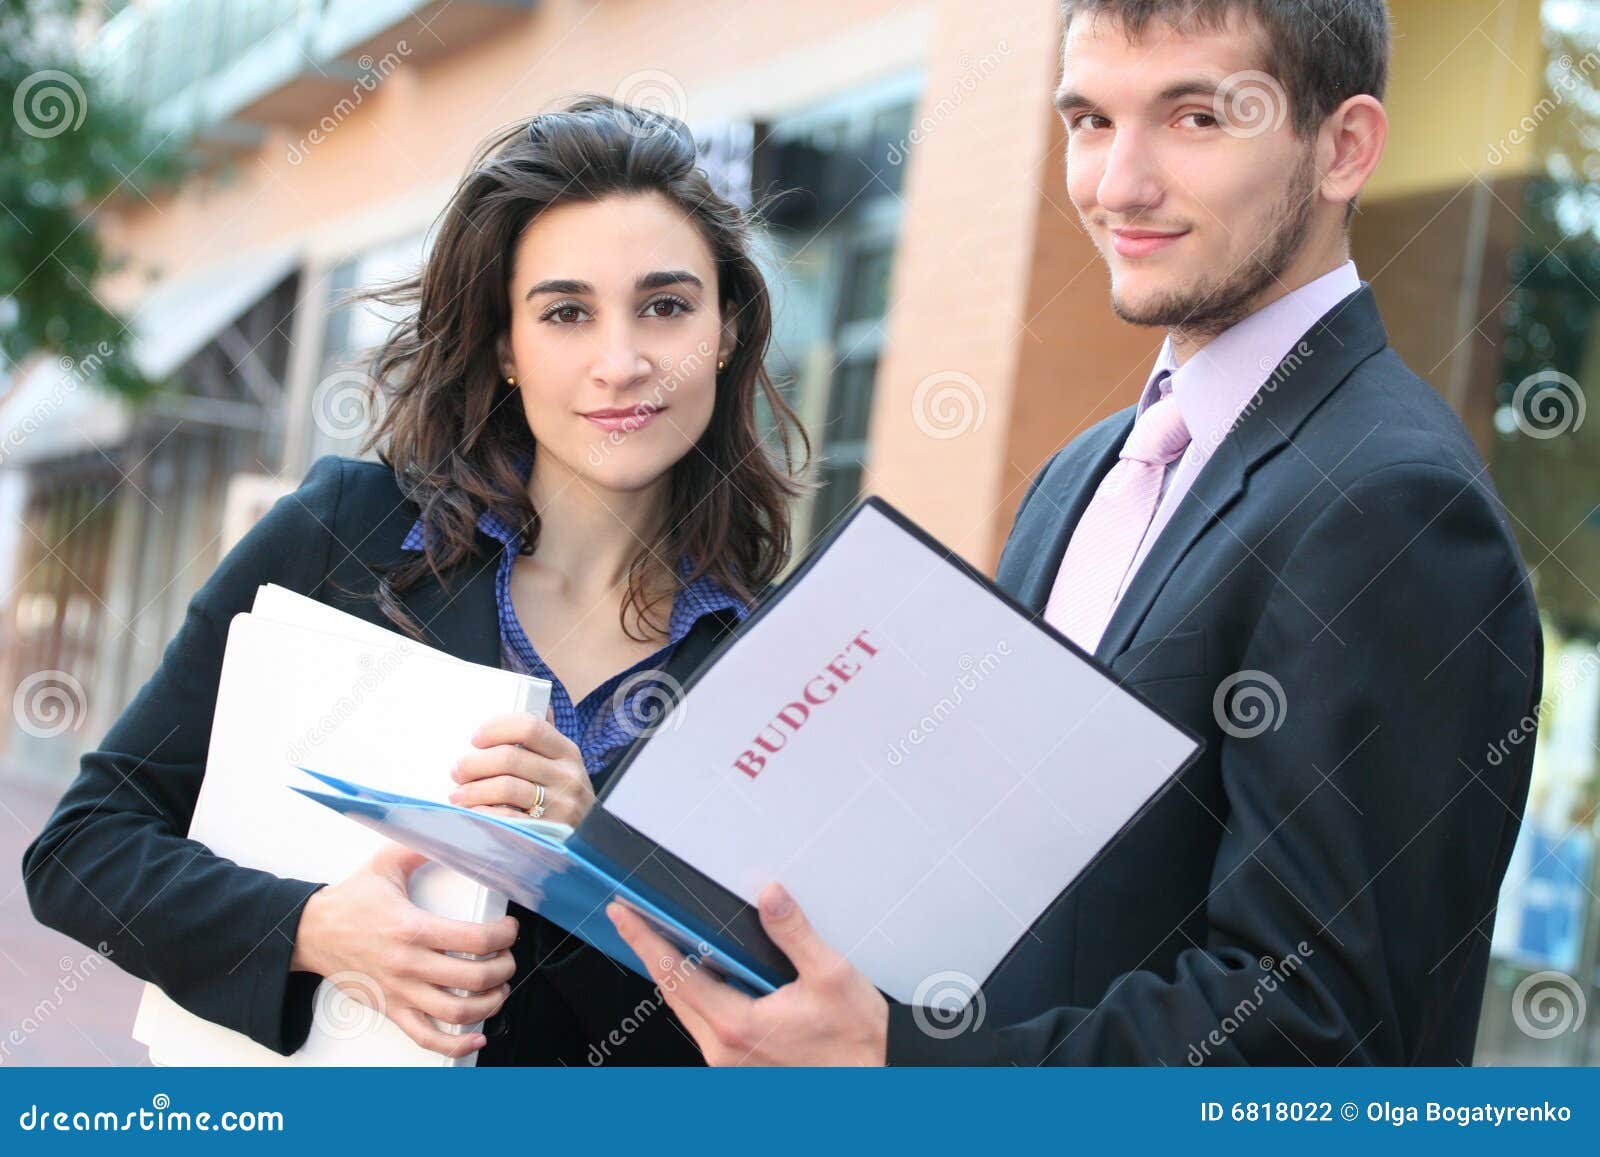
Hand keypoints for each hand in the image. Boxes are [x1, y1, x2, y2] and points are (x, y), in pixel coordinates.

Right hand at [290, 843, 518, 1057]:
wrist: (310, 933)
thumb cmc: (350, 902)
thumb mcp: (385, 864)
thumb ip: (420, 847)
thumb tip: (451, 829)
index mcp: (412, 928)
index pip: (475, 939)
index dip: (504, 936)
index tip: (509, 929)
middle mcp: (409, 965)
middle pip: (474, 978)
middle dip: (504, 969)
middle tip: (508, 958)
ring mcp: (400, 992)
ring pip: (456, 1012)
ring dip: (489, 1004)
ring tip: (499, 989)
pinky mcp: (392, 1009)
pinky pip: (427, 1038)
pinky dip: (456, 1044)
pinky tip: (476, 1036)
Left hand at [450, 708, 594, 824]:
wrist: (587, 839)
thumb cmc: (563, 794)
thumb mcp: (562, 763)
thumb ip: (545, 737)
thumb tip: (534, 698)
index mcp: (567, 751)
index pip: (530, 726)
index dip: (496, 728)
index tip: (474, 738)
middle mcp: (567, 775)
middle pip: (510, 758)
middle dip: (474, 763)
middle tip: (456, 771)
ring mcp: (560, 804)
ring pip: (505, 788)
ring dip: (473, 790)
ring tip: (457, 794)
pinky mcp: (548, 830)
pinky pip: (508, 818)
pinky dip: (484, 813)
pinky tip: (473, 812)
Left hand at [607, 883, 888, 1065]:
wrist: (873, 1089)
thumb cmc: (854, 1046)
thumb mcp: (831, 978)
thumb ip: (794, 934)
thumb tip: (769, 894)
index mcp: (735, 1024)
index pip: (675, 973)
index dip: (645, 940)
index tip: (623, 914)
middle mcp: (721, 1049)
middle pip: (672, 993)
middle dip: (651, 952)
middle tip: (632, 918)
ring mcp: (727, 1064)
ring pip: (687, 1012)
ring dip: (674, 975)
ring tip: (664, 940)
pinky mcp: (739, 1069)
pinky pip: (705, 1026)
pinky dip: (697, 996)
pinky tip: (706, 977)